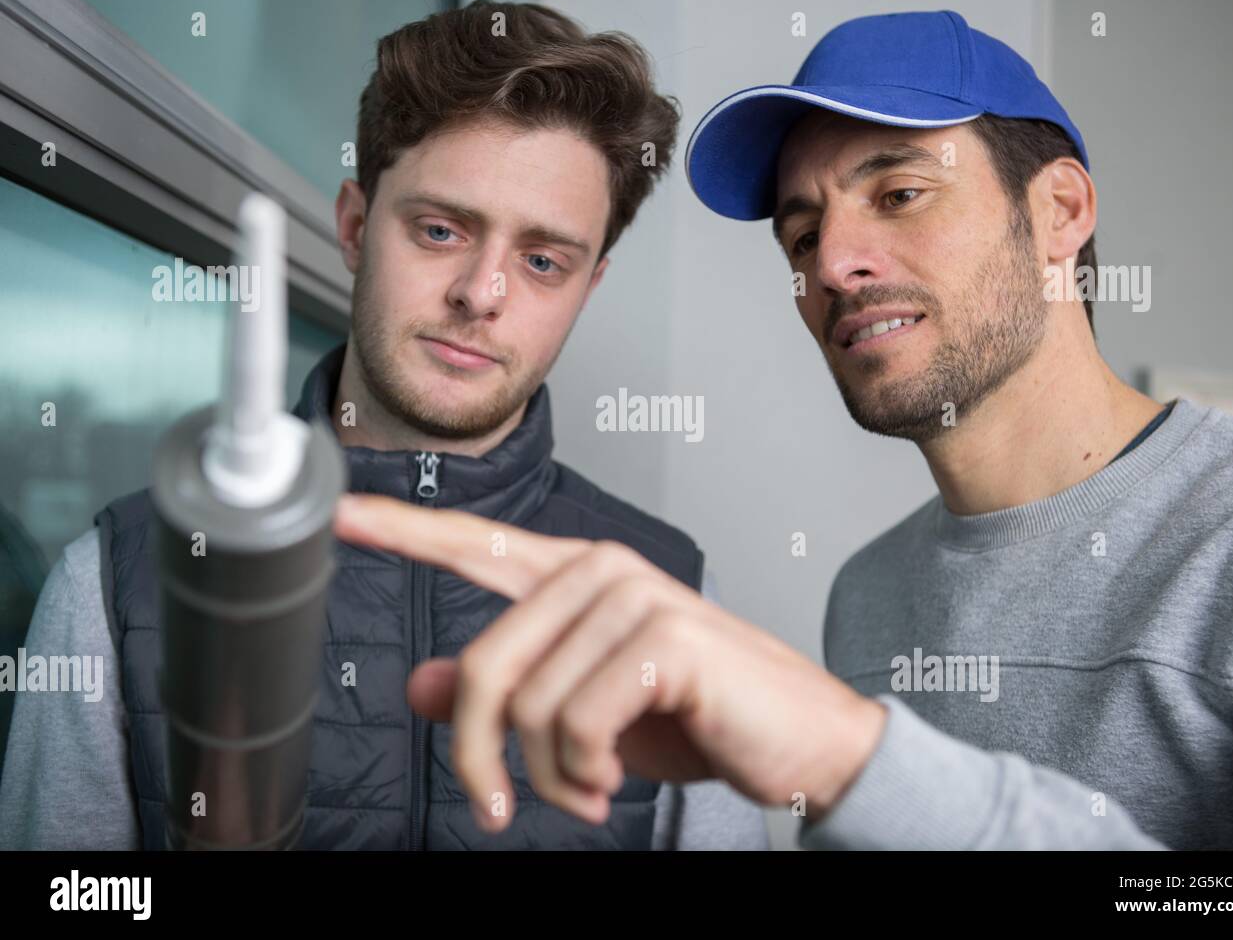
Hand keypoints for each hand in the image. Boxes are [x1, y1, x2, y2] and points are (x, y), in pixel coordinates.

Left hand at [332, 493, 886, 830]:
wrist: (799, 745)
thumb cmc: (697, 720)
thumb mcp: (582, 715)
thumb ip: (506, 691)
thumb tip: (420, 686)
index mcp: (577, 580)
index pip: (477, 547)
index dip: (404, 531)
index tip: (343, 515)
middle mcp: (600, 572)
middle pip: (480, 667)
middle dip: (480, 759)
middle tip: (506, 809)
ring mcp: (634, 597)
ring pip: (524, 706)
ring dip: (552, 778)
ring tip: (593, 789)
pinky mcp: (663, 638)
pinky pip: (574, 723)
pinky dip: (586, 776)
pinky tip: (617, 781)